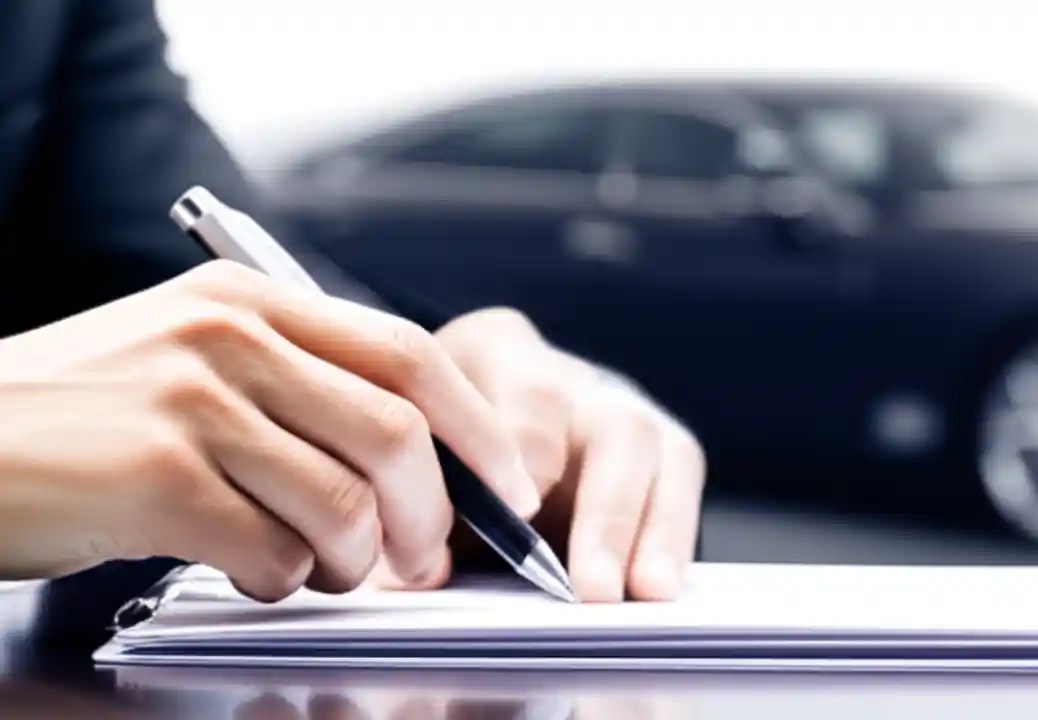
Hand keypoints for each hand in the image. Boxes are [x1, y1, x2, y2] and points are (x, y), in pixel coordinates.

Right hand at [0, 261, 536, 598]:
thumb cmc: (85, 414)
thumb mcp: (192, 356)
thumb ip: (298, 383)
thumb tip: (415, 453)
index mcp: (252, 299)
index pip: (408, 353)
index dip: (477, 426)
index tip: (509, 484)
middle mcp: (229, 336)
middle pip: (397, 431)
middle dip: (434, 513)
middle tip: (425, 560)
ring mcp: (192, 404)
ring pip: (344, 501)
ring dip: (355, 560)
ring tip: (324, 570)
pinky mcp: (155, 479)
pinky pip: (273, 552)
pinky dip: (283, 581)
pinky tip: (251, 571)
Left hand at [371, 308, 705, 601]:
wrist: (463, 442)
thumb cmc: (432, 455)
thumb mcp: (411, 462)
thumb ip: (411, 508)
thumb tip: (410, 574)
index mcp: (491, 352)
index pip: (524, 394)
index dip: (528, 451)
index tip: (523, 511)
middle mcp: (567, 373)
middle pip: (608, 423)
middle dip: (606, 513)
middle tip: (594, 587)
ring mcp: (620, 404)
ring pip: (656, 450)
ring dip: (651, 531)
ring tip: (646, 594)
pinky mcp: (661, 446)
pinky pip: (680, 484)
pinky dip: (671, 539)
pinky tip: (659, 587)